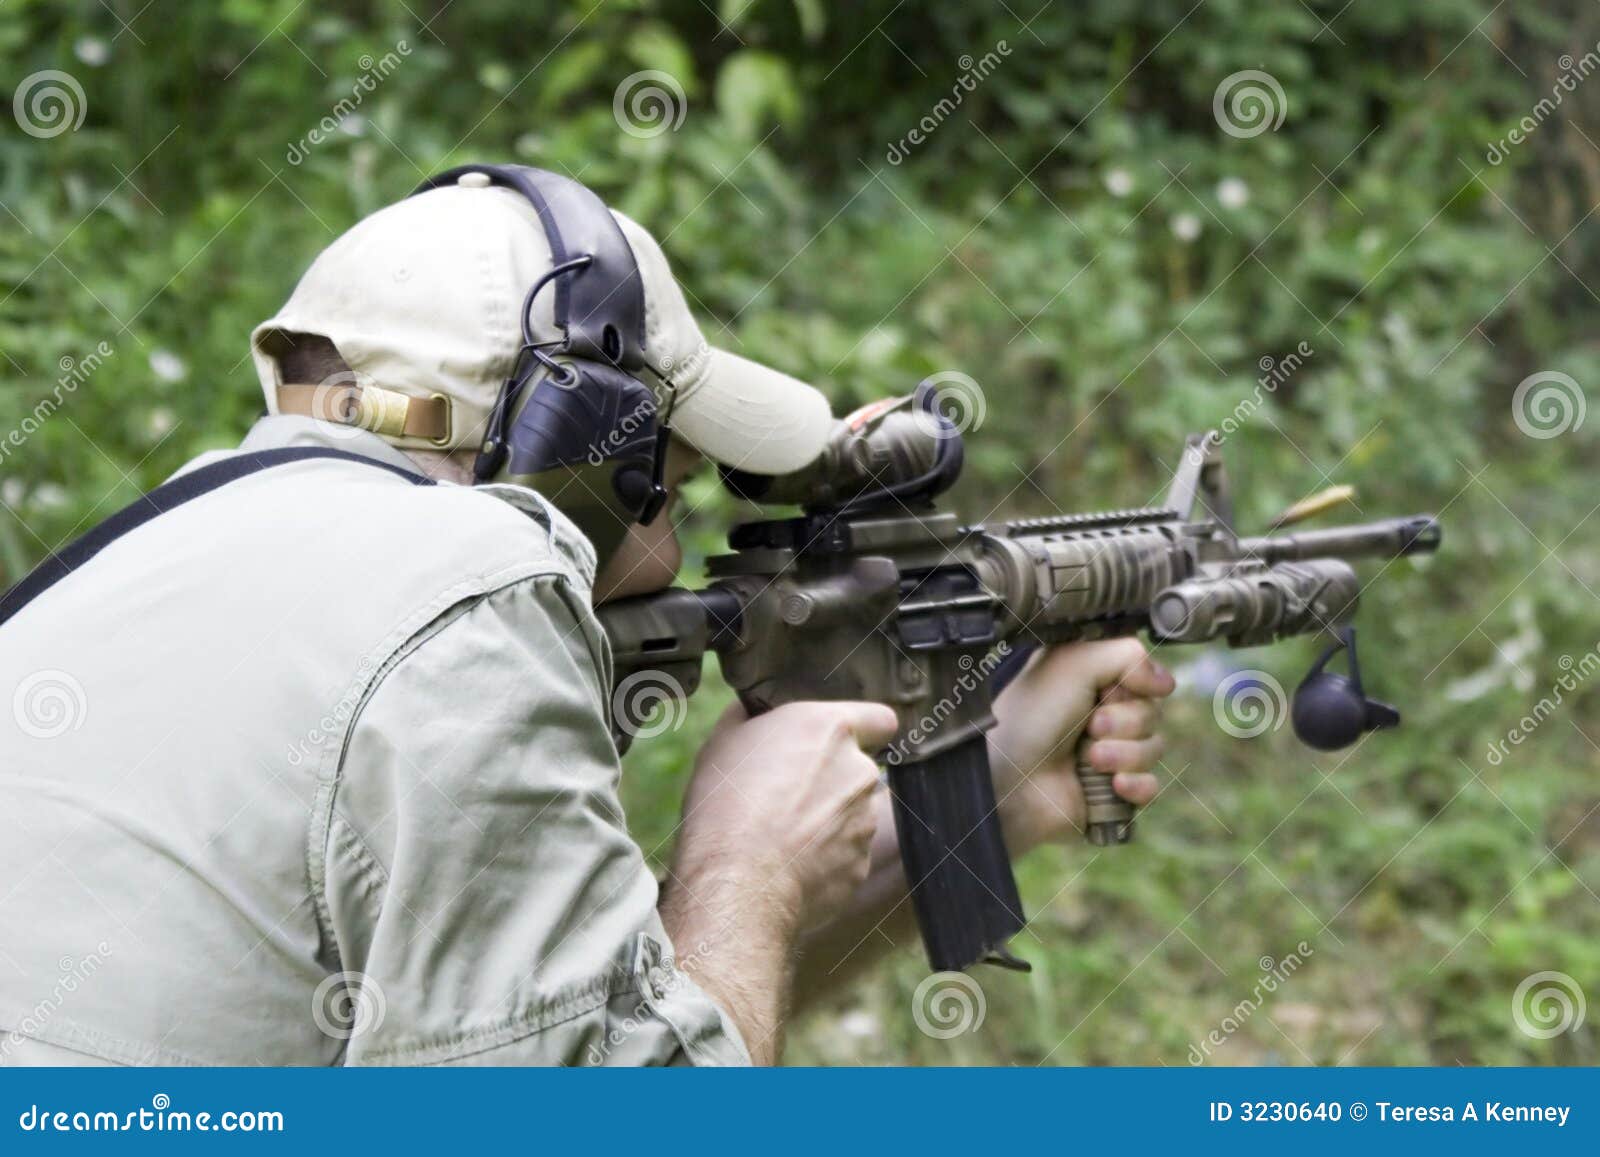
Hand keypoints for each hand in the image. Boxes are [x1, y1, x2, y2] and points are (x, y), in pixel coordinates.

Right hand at [672, 699, 898, 933]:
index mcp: (832, 729)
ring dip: (827, 820)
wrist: (736, 881)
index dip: (863, 729)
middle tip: (786, 795)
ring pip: (853, 814)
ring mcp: (865, 821)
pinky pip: (845, 854)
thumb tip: (755, 712)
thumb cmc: (726, 804)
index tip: (838, 743)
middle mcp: (860, 771)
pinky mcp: (860, 864)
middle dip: (831, 780)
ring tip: (780, 834)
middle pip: (858, 770)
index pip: (880, 719)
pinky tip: (787, 862)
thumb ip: (752, 716)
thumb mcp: (723, 740)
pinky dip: (823, 857)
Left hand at [986, 639, 1175, 852]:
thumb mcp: (1073, 663)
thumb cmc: (1031, 719)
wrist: (1011, 783)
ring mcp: (1109, 753)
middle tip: (1090, 727)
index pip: (1144, 676)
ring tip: (1090, 759)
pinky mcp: (1113, 792)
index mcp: (1090, 679)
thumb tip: (1166, 681)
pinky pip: (1152, 785)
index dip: (1133, 685)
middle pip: (1153, 711)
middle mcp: (1101, 713)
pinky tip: (1112, 785)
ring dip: (1124, 754)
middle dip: (1125, 722)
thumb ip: (1127, 655)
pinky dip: (1135, 785)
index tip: (1106, 692)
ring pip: (1155, 748)